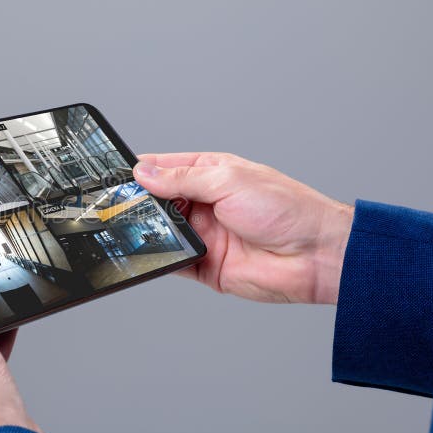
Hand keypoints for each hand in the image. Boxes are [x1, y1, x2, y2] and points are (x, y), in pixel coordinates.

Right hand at [134, 153, 353, 303]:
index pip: (166, 168)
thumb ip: (183, 178)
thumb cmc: (286, 210)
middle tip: (116, 203)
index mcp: (212, 174)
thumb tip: (145, 173)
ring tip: (129, 227)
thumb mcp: (228, 181)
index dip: (142, 170)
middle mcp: (206, 203)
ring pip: (162, 231)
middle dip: (139, 202)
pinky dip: (159, 258)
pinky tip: (148, 252)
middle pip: (159, 200)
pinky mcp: (205, 264)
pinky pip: (173, 260)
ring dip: (148, 230)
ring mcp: (204, 234)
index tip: (117, 174)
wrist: (315, 256)